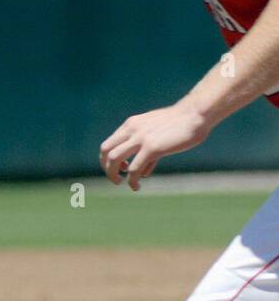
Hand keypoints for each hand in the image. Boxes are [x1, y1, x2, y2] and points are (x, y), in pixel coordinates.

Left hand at [98, 101, 212, 190]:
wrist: (196, 114)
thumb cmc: (180, 124)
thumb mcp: (157, 132)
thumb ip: (146, 150)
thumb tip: (142, 172)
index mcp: (131, 125)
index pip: (108, 144)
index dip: (108, 159)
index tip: (120, 168)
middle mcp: (131, 130)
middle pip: (106, 151)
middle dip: (106, 167)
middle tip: (115, 178)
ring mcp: (141, 138)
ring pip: (114, 159)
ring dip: (113, 174)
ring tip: (119, 183)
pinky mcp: (152, 148)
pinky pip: (134, 168)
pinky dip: (132, 180)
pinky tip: (136, 186)